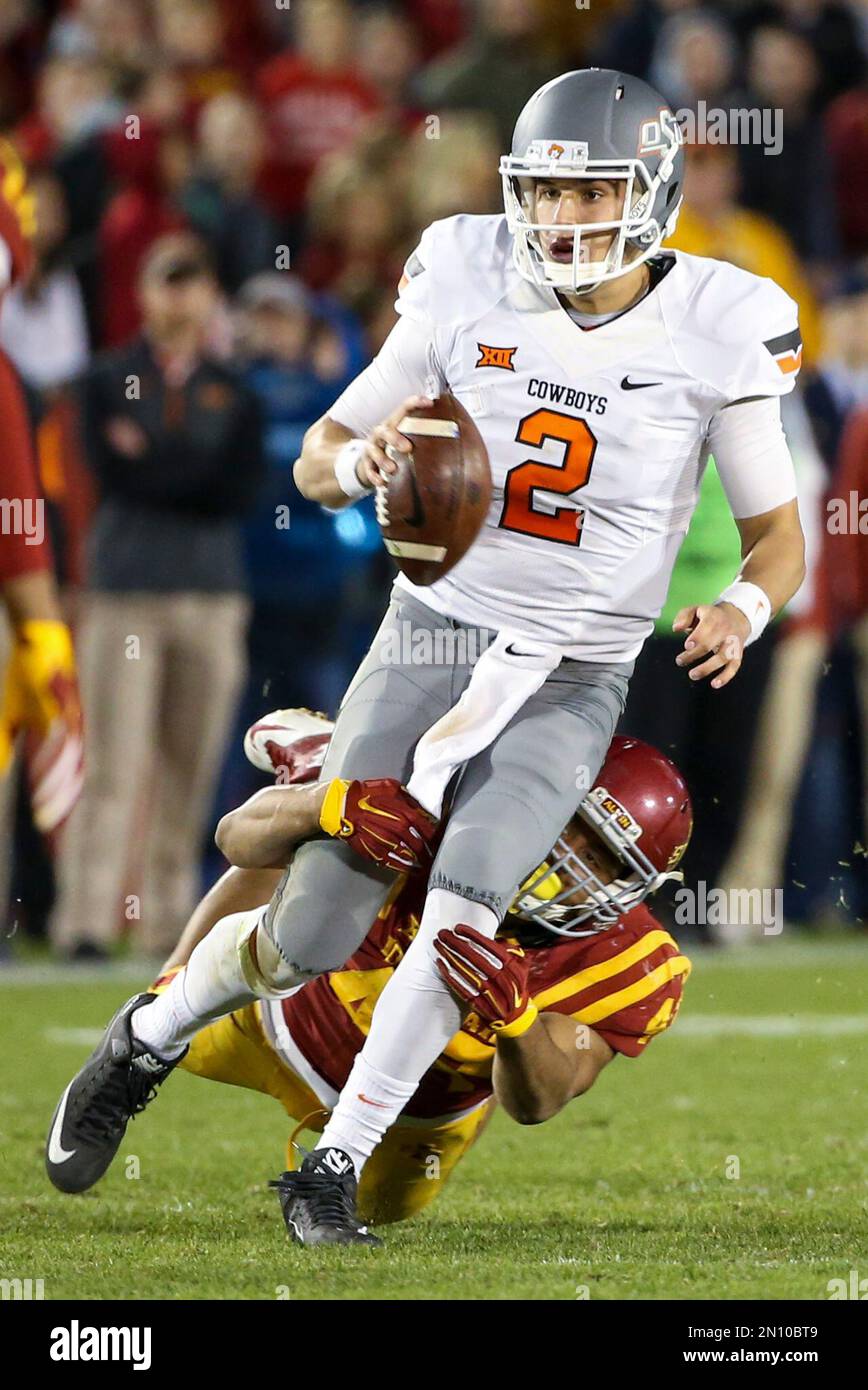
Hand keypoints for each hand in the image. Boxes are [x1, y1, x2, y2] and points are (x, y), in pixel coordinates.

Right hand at [1, 619, 83, 831]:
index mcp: (58, 746)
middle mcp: (70, 740)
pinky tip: (45, 782)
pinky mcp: (67, 708)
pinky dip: (55, 763)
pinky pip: (63, 741)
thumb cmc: (24, 684)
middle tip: (54, 846)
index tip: (50, 845)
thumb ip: (3, 749)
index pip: (58, 788)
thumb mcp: (8, 722)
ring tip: (47, 823)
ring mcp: (71, 726)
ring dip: (57, 797)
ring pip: (68, 769)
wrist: (38, 644)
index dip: (55, 816)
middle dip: (61, 817)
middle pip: (69, 786)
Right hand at [319, 776, 438, 871]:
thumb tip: (423, 810)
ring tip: (425, 865)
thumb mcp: (391, 787)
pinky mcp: (371, 849)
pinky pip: (390, 861)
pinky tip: (408, 869)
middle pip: (416, 842)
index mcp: (399, 809)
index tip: (437, 838)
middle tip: (433, 855)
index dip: (432, 833)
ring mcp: (381, 839)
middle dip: (427, 850)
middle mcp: (392, 826)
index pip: (422, 824)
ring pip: (405, 854)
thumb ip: (409, 799)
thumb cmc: (366, 794)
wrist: (341, 805)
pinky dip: (401, 867)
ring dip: (416, 861)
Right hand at [355, 394, 433, 488]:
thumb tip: (459, 436)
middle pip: (386, 430)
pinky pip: (368, 470)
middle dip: (396, 438)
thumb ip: (425, 437)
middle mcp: (381, 432)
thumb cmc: (395, 448)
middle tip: (407, 448)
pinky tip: (383, 484)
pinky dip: (375, 477)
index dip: (415, 403)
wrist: (369, 462)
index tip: (429, 402)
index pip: (403, 408)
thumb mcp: (407, 438)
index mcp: (394, 423)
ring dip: (383, 460)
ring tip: (393, 469)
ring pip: (375, 451)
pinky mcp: (365, 463)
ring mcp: (372, 447)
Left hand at [434, 924, 537, 1037]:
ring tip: (439, 945)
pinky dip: (452, 978)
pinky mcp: (483, 1009)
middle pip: (480, 962)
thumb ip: (511, 953)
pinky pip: (465, 992)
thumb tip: (494, 938)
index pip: (495, 950)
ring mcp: (495, 999)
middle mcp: (507, 985)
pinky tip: (441, 964)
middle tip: (443, 933)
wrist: (516, 1020)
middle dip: (460, 945)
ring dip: (453, 960)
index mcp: (516, 972)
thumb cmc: (514, 988)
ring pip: (471, 976)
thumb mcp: (520, 970)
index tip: (458, 927)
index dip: (476, 938)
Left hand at [672, 602, 751, 688]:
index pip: (707, 628)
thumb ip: (684, 616)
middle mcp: (725, 631)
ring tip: (693, 674)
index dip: (697, 638)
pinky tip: (715, 684)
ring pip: (722, 658)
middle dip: (694, 655)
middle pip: (710, 644)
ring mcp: (732, 644)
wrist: (737, 618)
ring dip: (707, 668)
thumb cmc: (712, 617)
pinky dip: (725, 677)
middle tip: (680, 661)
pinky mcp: (737, 655)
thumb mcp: (697, 610)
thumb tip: (676, 628)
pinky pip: (734, 667)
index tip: (687, 646)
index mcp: (714, 618)